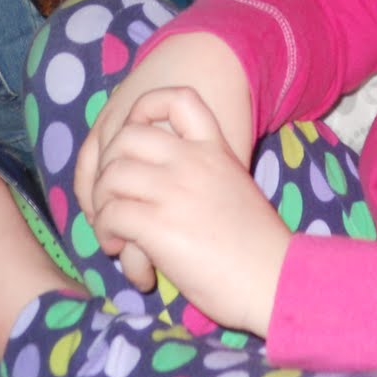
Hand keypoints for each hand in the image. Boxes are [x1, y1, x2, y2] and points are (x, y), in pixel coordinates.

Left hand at [90, 86, 288, 335]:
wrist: (275, 278)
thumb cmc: (258, 245)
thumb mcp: (234, 187)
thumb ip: (203, 173)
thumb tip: (161, 186)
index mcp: (214, 149)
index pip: (177, 98)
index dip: (145, 108)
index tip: (137, 138)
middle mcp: (192, 162)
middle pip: (125, 137)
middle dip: (107, 167)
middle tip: (113, 197)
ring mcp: (174, 191)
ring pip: (110, 176)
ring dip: (101, 204)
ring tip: (113, 229)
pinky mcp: (159, 226)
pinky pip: (110, 215)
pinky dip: (105, 232)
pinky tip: (118, 247)